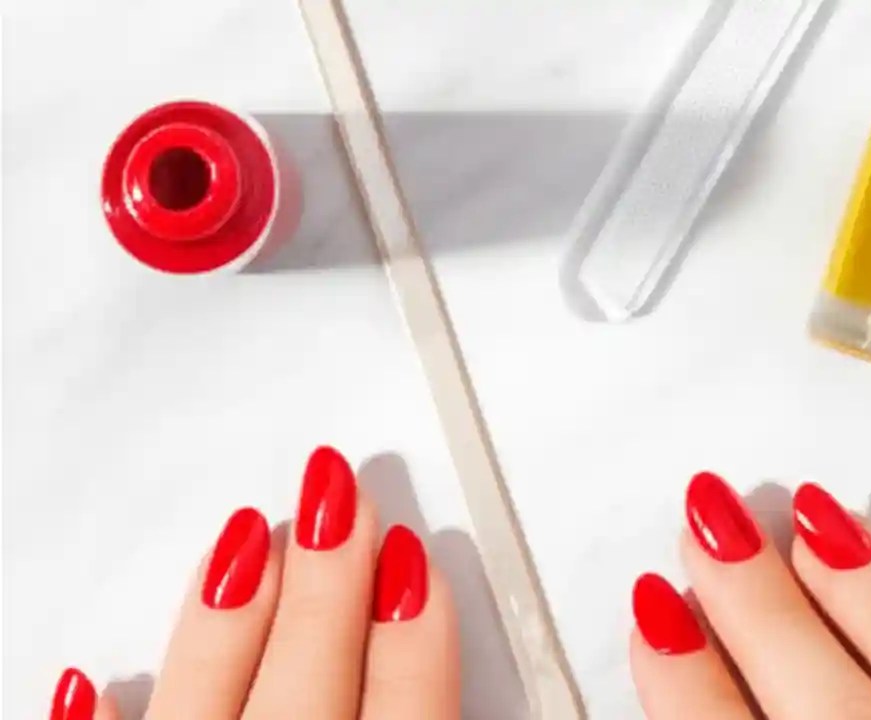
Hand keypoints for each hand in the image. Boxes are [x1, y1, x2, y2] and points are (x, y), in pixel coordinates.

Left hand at [50, 446, 460, 719]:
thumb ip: (436, 710)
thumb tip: (444, 630)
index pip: (412, 706)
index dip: (418, 628)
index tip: (414, 556)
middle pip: (312, 680)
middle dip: (329, 579)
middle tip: (337, 495)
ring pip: (206, 700)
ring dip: (229, 614)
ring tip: (247, 533)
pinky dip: (103, 719)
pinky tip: (93, 677)